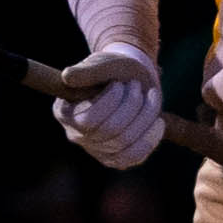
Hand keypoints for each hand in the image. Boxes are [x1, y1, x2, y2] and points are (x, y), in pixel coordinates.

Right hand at [53, 46, 164, 171]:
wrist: (132, 79)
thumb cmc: (114, 69)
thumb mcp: (102, 64)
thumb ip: (87, 71)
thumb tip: (67, 77)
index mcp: (65, 112)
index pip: (87, 119)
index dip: (111, 101)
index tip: (119, 83)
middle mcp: (76, 135)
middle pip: (110, 131)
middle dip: (131, 104)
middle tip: (136, 85)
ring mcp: (96, 150)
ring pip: (124, 143)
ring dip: (144, 116)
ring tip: (149, 96)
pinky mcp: (116, 158)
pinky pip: (134, 157)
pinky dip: (150, 138)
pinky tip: (158, 122)